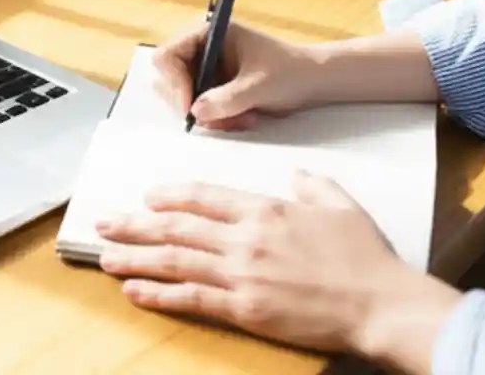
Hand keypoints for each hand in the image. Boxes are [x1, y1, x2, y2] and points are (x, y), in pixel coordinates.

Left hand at [96, 173, 459, 364]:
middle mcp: (245, 238)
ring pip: (174, 261)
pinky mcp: (244, 309)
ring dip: (135, 257)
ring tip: (106, 257)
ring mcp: (241, 275)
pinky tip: (135, 291)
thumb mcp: (339, 204)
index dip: (170, 196)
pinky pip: (191, 299)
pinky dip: (159, 294)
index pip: (204, 196)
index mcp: (265, 209)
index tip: (148, 196)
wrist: (379, 303)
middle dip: (135, 224)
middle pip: (177, 227)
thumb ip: (311, 184)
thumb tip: (294, 175)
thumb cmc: (365, 257)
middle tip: (105, 223)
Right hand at [153, 21, 314, 129]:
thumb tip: (195, 112)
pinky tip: (242, 119)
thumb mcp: (259, 85)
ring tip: (240, 120)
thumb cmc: (290, 71)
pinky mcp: (213, 88)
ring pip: (183, 99)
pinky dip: (217, 120)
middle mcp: (201, 48)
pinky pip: (199, 109)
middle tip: (219, 120)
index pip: (168, 56)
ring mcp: (205, 69)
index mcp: (208, 32)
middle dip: (193, 105)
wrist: (313, 81)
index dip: (174, 83)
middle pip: (169, 80)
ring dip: (208, 116)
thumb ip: (227, 98)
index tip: (190, 108)